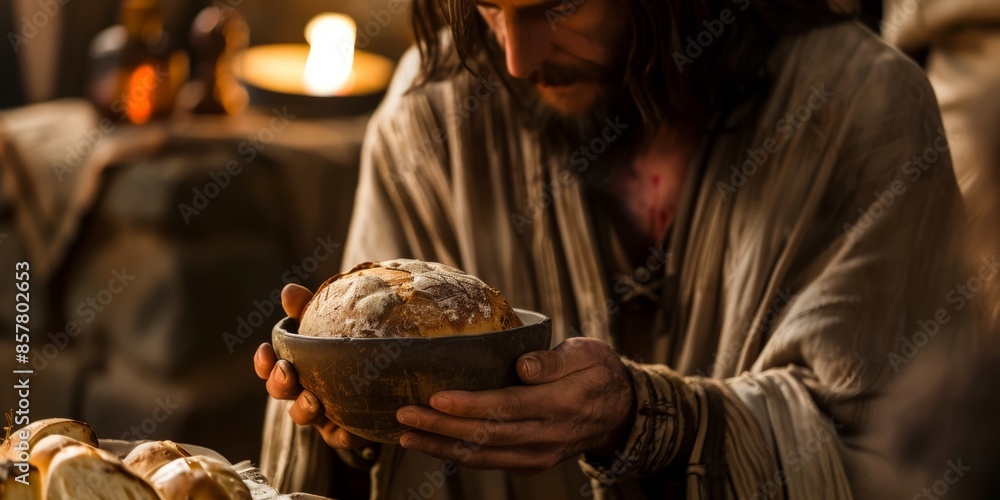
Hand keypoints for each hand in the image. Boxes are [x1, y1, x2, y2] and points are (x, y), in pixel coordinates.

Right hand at [253, 283, 371, 449]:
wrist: (384, 374)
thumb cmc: (345, 345)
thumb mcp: (329, 323)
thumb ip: (308, 309)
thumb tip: (289, 291)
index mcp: (295, 366)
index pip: (269, 367)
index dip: (263, 362)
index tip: (265, 350)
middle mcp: (302, 389)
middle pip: (280, 392)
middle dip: (279, 383)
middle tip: (287, 371)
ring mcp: (321, 412)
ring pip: (302, 415)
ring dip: (303, 408)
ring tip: (314, 399)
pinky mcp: (343, 430)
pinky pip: (338, 437)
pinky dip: (341, 434)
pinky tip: (350, 429)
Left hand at [394, 337, 635, 472]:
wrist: (620, 411)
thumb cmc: (598, 371)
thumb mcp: (587, 353)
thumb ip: (556, 360)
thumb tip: (522, 366)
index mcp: (560, 404)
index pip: (507, 407)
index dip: (470, 405)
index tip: (436, 397)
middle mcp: (547, 436)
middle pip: (486, 435)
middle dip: (441, 426)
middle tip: (404, 414)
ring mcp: (538, 455)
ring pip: (483, 456)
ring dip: (441, 447)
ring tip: (406, 435)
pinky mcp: (531, 463)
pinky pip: (489, 462)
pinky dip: (458, 455)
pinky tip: (432, 444)